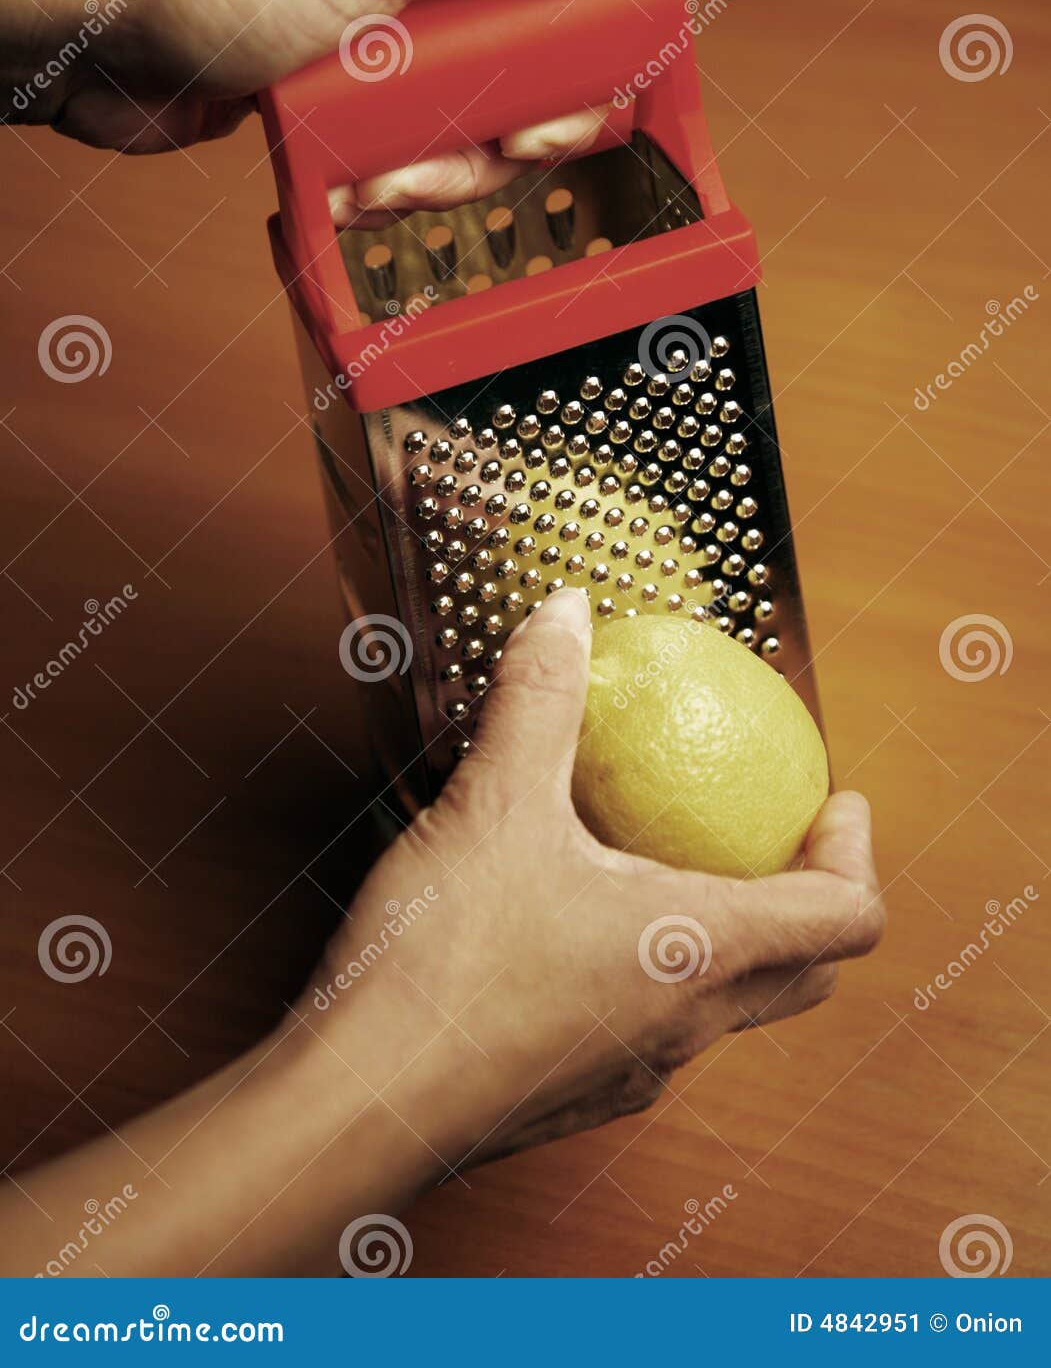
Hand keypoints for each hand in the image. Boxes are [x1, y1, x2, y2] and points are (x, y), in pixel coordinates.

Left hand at [2, 0, 653, 212]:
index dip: (580, 72)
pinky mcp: (334, 131)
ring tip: (380, 180)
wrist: (106, 40)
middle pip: (516, 96)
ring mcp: (374, 76)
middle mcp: (417, 12)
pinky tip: (345, 193)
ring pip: (454, 152)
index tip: (563, 115)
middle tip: (488, 153)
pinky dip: (376, 199)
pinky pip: (391, 180)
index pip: (557, 9)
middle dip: (502, 143)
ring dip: (430, 181)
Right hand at [295, 589, 884, 1169]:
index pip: (846, 916)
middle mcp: (687, 1025)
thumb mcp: (494, 803)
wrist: (360, 1104)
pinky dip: (652, 973)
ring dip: (731, 939)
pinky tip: (575, 927)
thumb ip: (541, 698)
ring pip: (725, 1009)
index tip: (837, 801)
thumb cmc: (443, 963)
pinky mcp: (575, 1094)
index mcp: (701, 951)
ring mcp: (634, 1072)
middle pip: (803, 972)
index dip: (857, 852)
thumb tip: (567, 615)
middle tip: (778, 836)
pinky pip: (648, 1029)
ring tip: (674, 868)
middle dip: (811, 900)